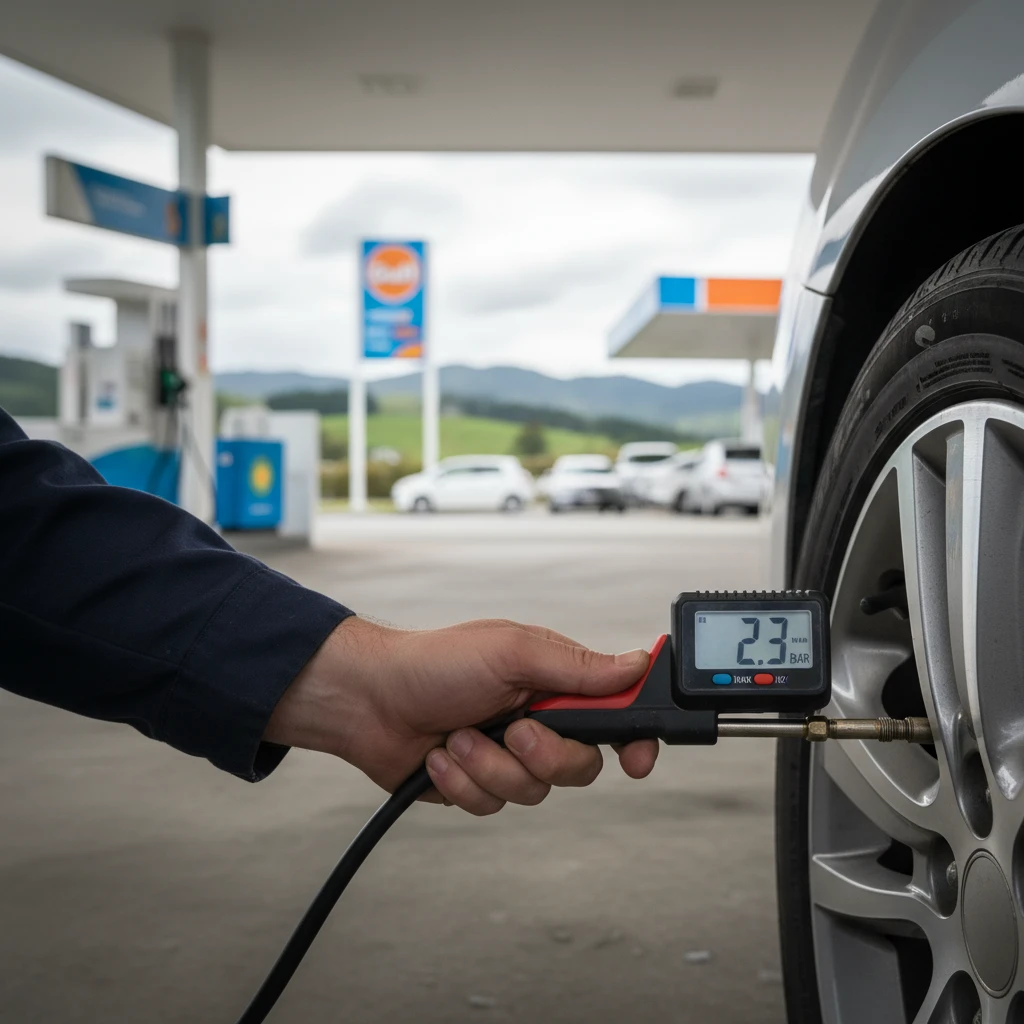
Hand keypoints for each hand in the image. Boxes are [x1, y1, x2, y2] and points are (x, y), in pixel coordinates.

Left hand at [265, 616, 658, 813]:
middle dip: (544, 755)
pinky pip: (492, 805)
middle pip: (580, 764)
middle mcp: (538, 720)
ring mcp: (508, 755)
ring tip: (459, 736)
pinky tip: (441, 756)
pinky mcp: (479, 783)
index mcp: (553, 682)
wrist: (369, 699)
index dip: (634, 738)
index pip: (614, 713)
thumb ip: (576, 667)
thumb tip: (636, 664)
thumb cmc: (434, 662)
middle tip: (515, 731)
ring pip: (534, 791)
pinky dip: (463, 782)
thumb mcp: (511, 651)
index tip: (637, 758)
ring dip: (490, 765)